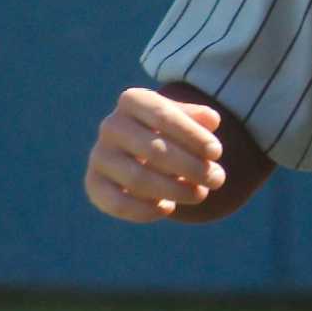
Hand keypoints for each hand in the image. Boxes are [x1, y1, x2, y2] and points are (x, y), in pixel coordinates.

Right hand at [84, 87, 226, 222]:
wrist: (137, 146)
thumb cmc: (168, 128)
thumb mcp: (184, 116)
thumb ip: (199, 117)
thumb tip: (211, 120)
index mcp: (132, 100)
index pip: (164, 116)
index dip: (193, 136)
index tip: (217, 153)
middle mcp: (110, 126)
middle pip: (154, 151)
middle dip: (191, 168)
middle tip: (217, 179)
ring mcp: (99, 156)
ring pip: (138, 180)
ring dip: (175, 190)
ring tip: (200, 194)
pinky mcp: (93, 184)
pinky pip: (119, 204)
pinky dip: (146, 210)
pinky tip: (169, 208)